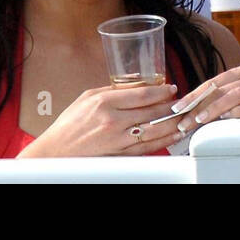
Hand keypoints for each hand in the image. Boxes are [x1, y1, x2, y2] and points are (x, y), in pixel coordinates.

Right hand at [28, 81, 183, 156]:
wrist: (55, 153)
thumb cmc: (69, 124)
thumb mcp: (88, 97)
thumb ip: (113, 90)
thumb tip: (138, 84)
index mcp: (105, 103)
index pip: (143, 94)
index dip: (161, 91)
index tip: (171, 88)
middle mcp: (113, 121)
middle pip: (152, 111)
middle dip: (172, 105)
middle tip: (182, 100)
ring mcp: (117, 140)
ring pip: (154, 130)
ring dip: (173, 122)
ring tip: (184, 116)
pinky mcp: (119, 155)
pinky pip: (148, 147)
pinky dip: (164, 140)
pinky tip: (174, 135)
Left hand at [173, 64, 239, 145]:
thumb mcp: (234, 107)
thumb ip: (216, 103)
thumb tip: (185, 111)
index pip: (214, 82)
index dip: (194, 95)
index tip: (177, 108)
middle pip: (222, 88)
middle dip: (200, 105)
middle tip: (184, 121)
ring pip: (237, 93)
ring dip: (215, 108)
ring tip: (200, 121)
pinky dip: (239, 112)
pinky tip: (226, 120)